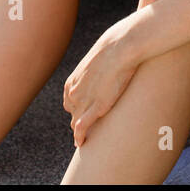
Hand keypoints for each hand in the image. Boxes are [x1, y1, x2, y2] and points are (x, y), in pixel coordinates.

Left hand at [62, 19, 138, 146]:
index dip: (77, 109)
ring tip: (87, 137)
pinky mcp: (96, 107)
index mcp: (72, 81)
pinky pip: (82, 127)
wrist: (120, 47)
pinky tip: (82, 143)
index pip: (69, 102)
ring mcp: (83, 101)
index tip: (85, 113)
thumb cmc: (114, 49)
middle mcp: (73, 93)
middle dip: (79, 119)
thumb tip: (108, 62)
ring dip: (81, 130)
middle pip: (73, 113)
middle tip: (90, 126)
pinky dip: (80, 137)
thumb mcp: (98, 60)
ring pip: (76, 122)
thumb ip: (97, 68)